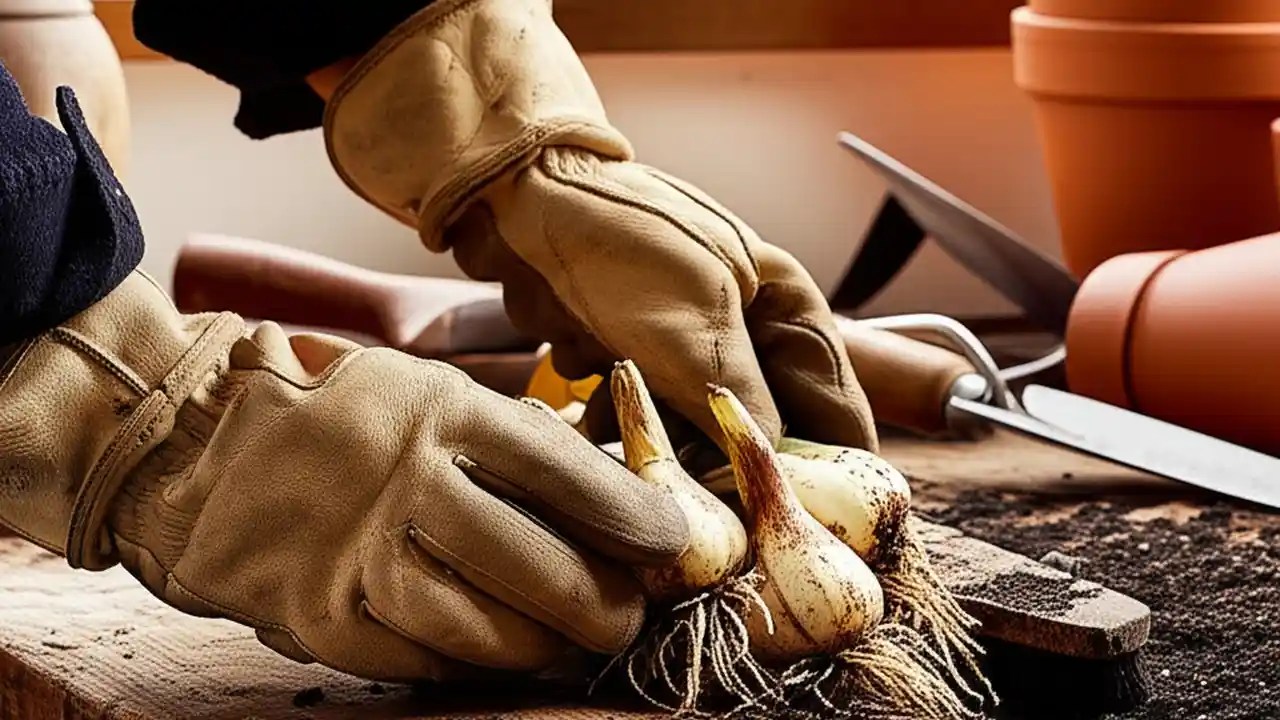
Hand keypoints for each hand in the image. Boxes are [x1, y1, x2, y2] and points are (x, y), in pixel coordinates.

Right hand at [3, 273, 687, 682]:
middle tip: (626, 616)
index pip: (564, 472)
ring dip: (547, 647)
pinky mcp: (325, 619)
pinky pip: (425, 662)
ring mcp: (359, 555)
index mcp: (441, 412)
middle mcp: (404, 482)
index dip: (631, 517)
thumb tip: (617, 500)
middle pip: (537, 567)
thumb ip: (515, 439)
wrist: (203, 459)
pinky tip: (501, 655)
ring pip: (488, 630)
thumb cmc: (346, 422)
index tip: (667, 544)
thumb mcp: (430, 393)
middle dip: (604, 605)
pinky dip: (474, 665)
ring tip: (572, 642)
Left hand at [322, 0, 877, 454]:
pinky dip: (620, 414)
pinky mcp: (634, 346)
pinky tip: (592, 406)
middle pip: (760, 422)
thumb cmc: (619, 247)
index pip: (833, 399)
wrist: (521, 200)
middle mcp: (744, 322)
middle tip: (712, 505)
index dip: (833, 465)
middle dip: (729, 462)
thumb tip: (771, 472)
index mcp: (783, 302)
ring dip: (663, 439)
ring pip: (693, 422)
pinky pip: (642, 407)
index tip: (821, 523)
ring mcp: (686, 334)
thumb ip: (741, 408)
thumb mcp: (694, 336)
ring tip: (636, 440)